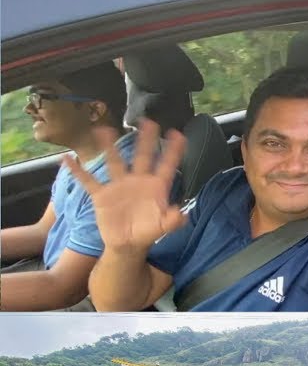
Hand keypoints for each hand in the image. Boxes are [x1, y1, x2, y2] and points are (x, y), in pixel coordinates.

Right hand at [66, 120, 187, 253]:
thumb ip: (173, 220)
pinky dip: (78, 171)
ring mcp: (119, 186)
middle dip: (145, 140)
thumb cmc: (147, 232)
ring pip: (115, 162)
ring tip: (104, 130)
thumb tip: (182, 214)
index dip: (173, 151)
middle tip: (147, 121)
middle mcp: (137, 181)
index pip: (167, 166)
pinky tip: (68, 158)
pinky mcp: (101, 195)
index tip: (178, 133)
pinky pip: (88, 181)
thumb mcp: (162, 227)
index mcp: (155, 187)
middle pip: (142, 156)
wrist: (127, 244)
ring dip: (109, 147)